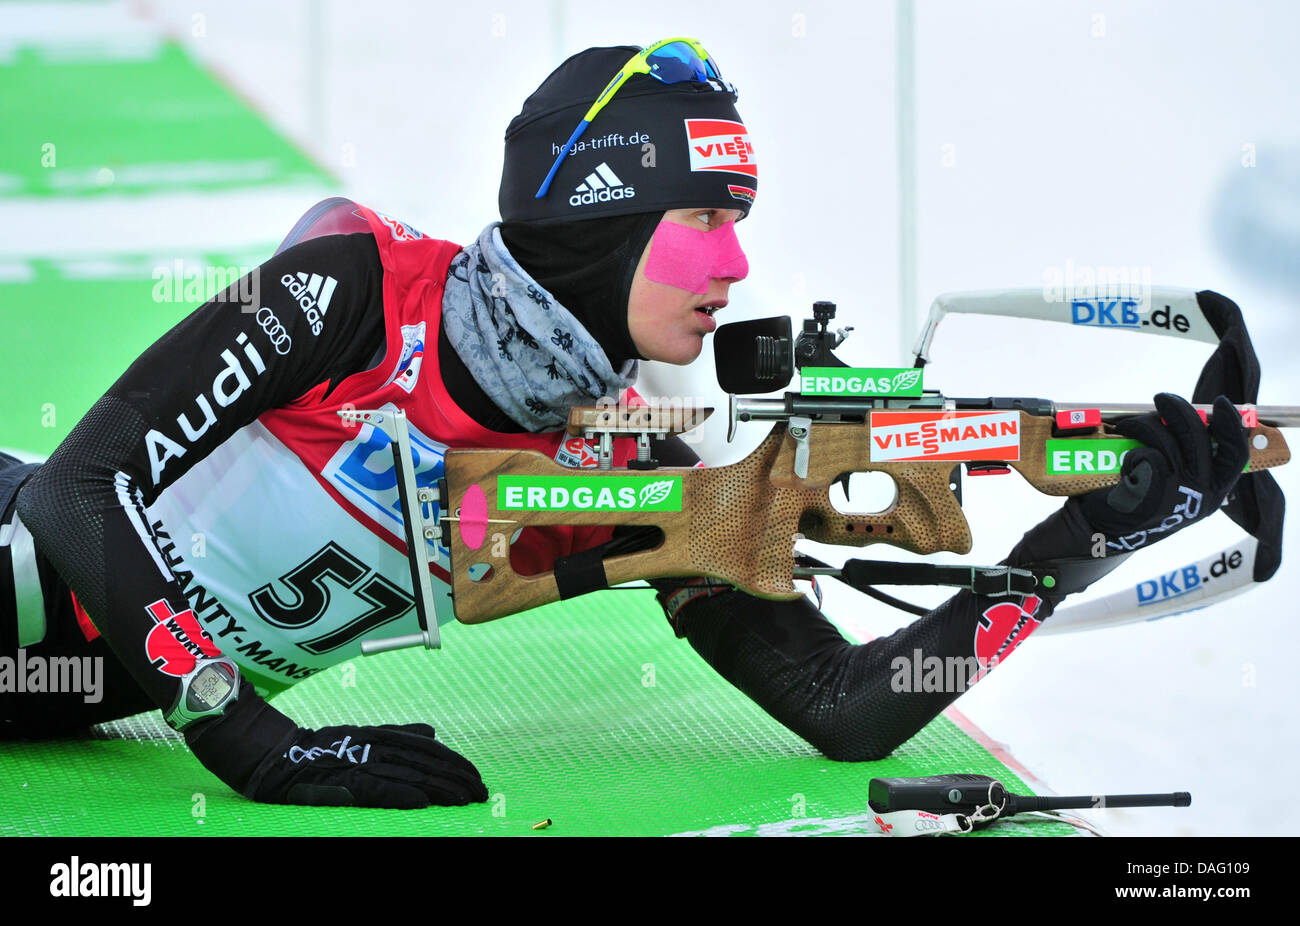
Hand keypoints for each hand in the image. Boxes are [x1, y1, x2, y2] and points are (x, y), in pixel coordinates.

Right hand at [244, 722, 488, 808]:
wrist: (278, 757)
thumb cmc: (325, 750)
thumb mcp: (365, 737)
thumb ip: (399, 735)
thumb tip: (432, 733)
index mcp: (381, 737)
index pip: (426, 750)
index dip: (452, 763)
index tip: (476, 776)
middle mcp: (374, 749)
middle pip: (422, 764)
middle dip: (454, 779)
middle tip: (481, 792)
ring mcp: (358, 766)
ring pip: (406, 777)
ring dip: (438, 789)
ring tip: (462, 798)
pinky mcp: (341, 784)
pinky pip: (373, 791)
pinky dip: (397, 795)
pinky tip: (420, 803)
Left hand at [1070, 393, 1248, 553]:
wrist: (1104, 533)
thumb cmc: (1140, 502)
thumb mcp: (1175, 483)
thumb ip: (1189, 457)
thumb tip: (1187, 416)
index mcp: (1215, 490)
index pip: (1235, 454)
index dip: (1231, 426)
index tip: (1220, 403)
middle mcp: (1203, 494)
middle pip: (1197, 436)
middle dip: (1177, 410)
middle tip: (1161, 399)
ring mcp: (1177, 494)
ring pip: (1166, 440)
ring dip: (1144, 426)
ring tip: (1128, 426)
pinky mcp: (1151, 494)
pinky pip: (1145, 455)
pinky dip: (1132, 453)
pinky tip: (1124, 464)